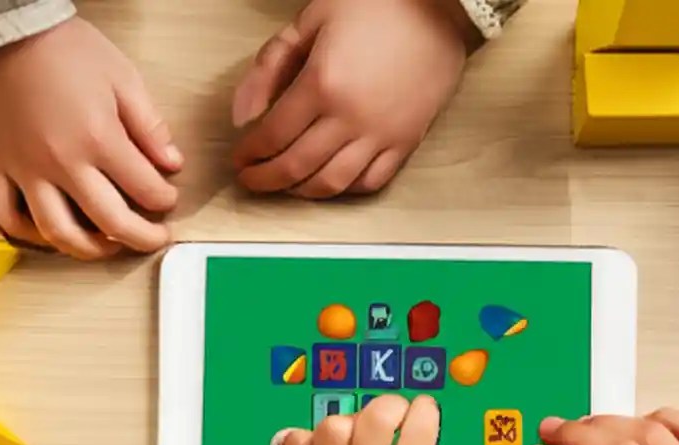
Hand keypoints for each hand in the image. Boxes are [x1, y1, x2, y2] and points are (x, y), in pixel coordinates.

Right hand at [0, 17, 182, 259]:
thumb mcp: (122, 77)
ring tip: (107, 246)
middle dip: (142, 238)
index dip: (165, 199)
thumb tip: (172, 163)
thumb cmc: (63, 48)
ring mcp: (23, 170)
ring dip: (90, 250)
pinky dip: (31, 235)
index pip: (146, 190)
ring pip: (59, 233)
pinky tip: (52, 234)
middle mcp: (62, 163)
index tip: (168, 197)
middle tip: (154, 238)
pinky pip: (8, 217)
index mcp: (100, 139)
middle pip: (111, 223)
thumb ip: (150, 125)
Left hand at [231, 0, 478, 198]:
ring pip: (332, 183)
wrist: (439, 8)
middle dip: (266, 179)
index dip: (250, 153)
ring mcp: (381, 134)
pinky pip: (371, 181)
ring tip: (286, 186)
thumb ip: (269, 66)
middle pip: (296, 166)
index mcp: (322, 83)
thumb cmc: (375, 6)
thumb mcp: (310, 21)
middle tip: (251, 180)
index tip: (239, 158)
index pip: (273, 135)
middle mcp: (350, 117)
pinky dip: (346, 189)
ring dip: (300, 192)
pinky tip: (329, 180)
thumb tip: (243, 115)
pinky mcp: (406, 141)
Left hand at [265, 395, 506, 444]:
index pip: (416, 435)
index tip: (428, 411)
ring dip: (353, 421)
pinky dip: (313, 437)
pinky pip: (299, 439)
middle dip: (393, 405)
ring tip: (363, 436)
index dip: (426, 412)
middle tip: (399, 416)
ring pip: (335, 424)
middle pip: (375, 417)